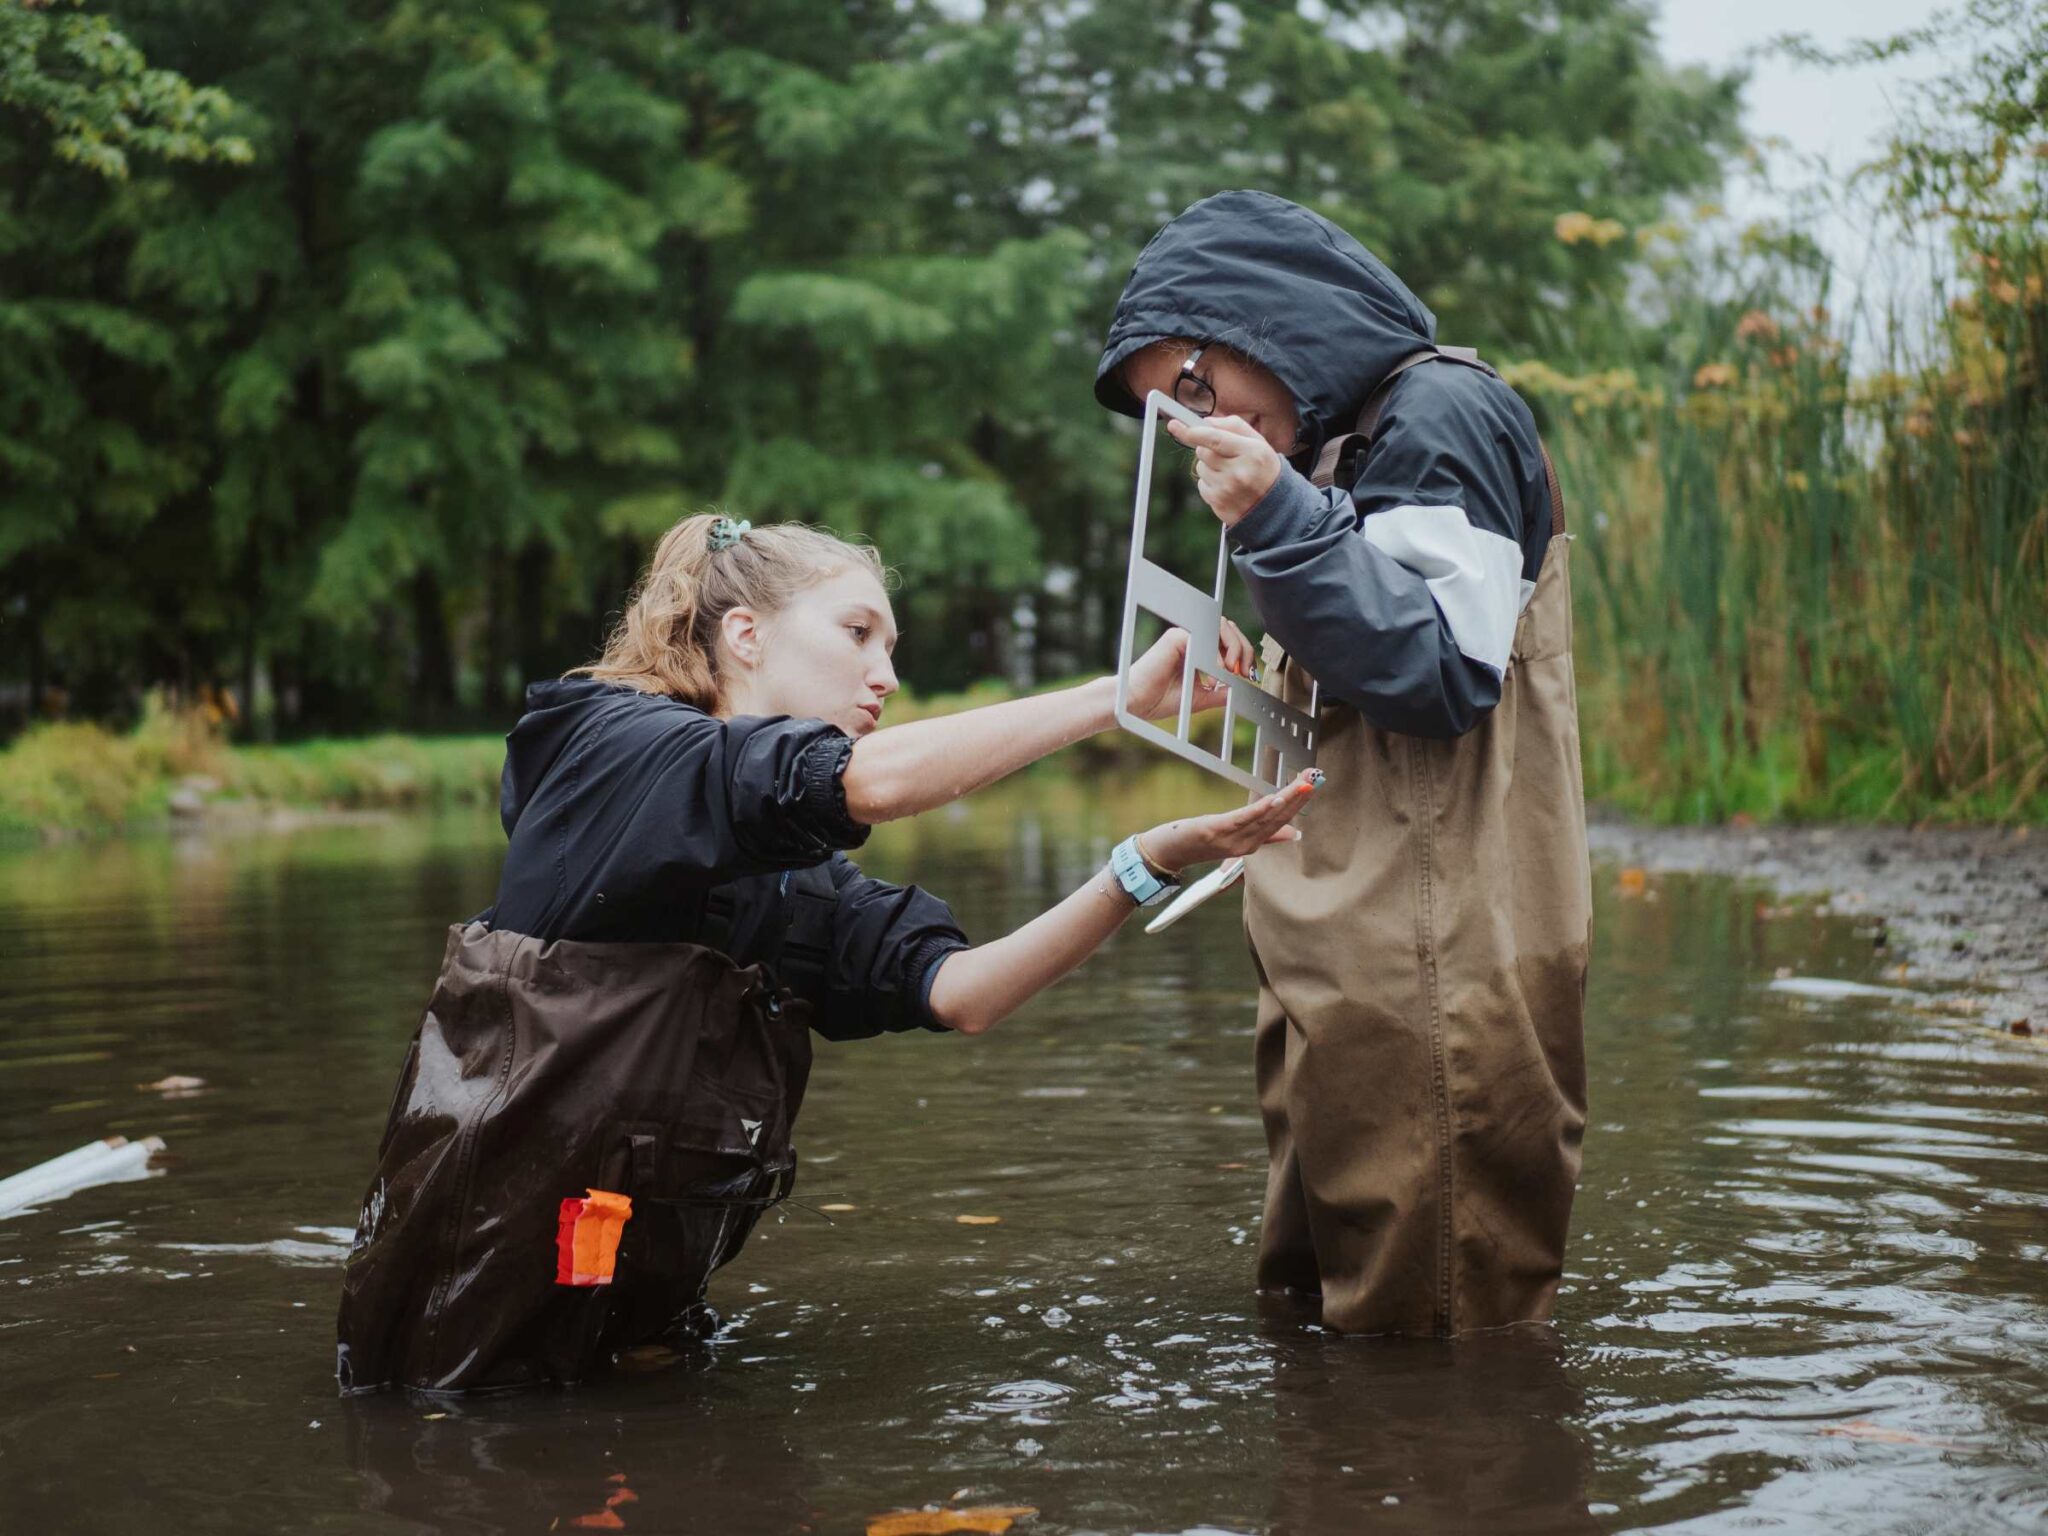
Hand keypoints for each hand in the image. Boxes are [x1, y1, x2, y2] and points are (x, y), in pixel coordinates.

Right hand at [1124, 622, 1255, 720]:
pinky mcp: (1176, 637)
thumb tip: (1244, 689)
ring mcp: (1184, 634)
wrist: (1137, 704)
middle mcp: (1192, 637)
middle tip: (1245, 674)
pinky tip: (1215, 677)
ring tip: (1233, 672)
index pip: (1229, 641)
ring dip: (1235, 648)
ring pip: (1221, 627)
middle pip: (1229, 630)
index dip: (1244, 655)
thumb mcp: (1201, 697)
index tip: (1247, 676)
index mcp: (1198, 648)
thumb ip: (1222, 692)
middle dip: (1244, 650)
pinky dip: (1215, 658)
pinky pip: (1205, 639)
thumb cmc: (1161, 700)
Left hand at [1134, 769, 1319, 875]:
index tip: (1314, 783)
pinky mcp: (1216, 831)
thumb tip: (1294, 833)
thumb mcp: (1233, 836)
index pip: (1282, 821)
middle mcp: (1246, 844)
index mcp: (1251, 844)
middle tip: (1316, 777)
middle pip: (1278, 819)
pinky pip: (1243, 820)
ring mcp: (1232, 840)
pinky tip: (1275, 798)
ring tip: (1303, 785)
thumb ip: (1265, 835)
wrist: (1166, 853)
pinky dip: (1262, 810)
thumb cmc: (1198, 842)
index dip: (1300, 803)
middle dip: (1299, 798)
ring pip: (1265, 819)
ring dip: (1287, 801)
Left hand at [1165, 413, 1285, 525]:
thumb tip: (1207, 422)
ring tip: (1230, 472)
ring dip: (1209, 466)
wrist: (1274, 506)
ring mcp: (1227, 489)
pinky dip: (1209, 482)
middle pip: (1203, 451)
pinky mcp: (1218, 502)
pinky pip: (1201, 484)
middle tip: (1224, 454)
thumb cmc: (1263, 469)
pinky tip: (1226, 486)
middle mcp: (1239, 471)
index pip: (1215, 437)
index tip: (1176, 425)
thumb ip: (1235, 426)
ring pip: (1200, 467)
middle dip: (1207, 448)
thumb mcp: (1259, 443)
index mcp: (1252, 452)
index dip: (1193, 431)